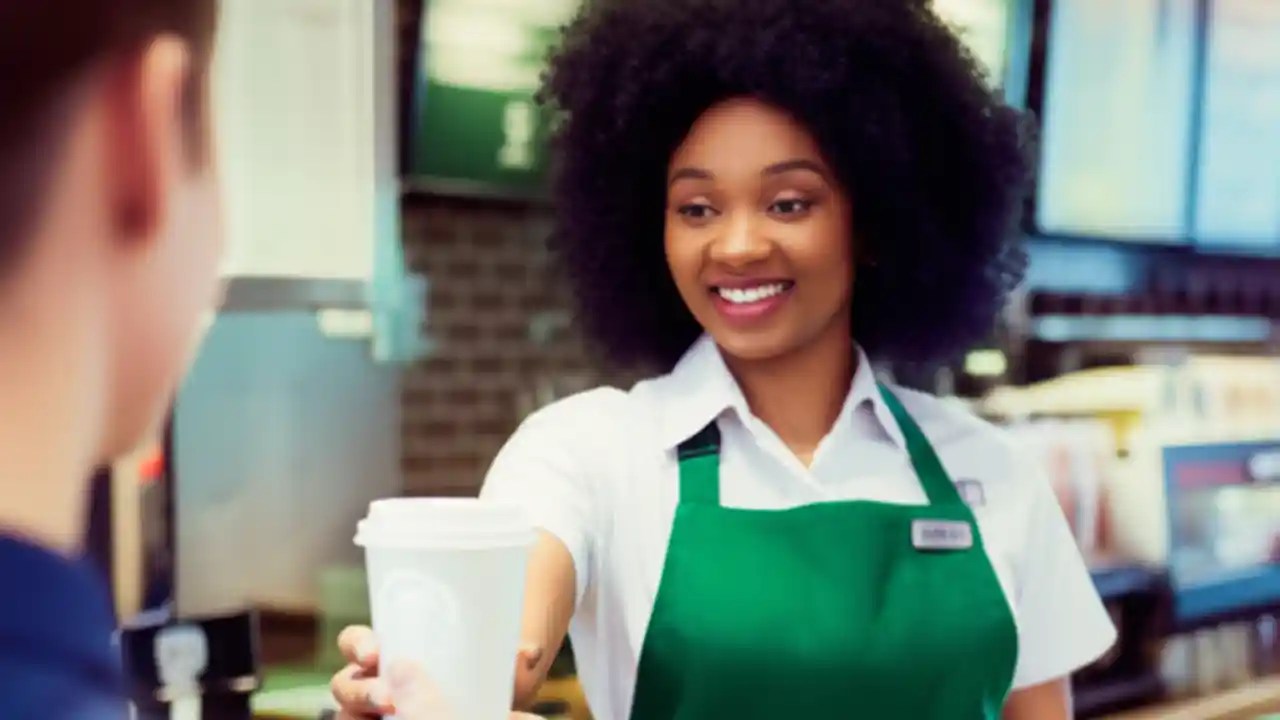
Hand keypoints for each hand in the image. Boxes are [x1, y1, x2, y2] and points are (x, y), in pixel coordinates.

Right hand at [331, 625, 546, 719]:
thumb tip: (529, 651)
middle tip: (388, 697)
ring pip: (347, 715)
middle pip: (345, 683)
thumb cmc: (476, 683)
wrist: (474, 708)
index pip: (355, 642)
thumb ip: (511, 660)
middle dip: (360, 689)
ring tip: (391, 712)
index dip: (357, 643)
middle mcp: (372, 685)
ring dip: (359, 714)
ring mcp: (372, 715)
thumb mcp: (491, 670)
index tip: (375, 651)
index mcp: (388, 655)